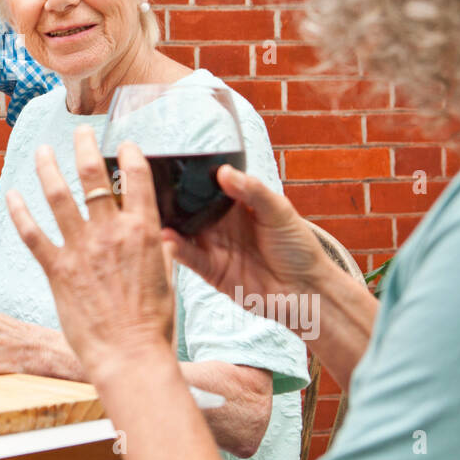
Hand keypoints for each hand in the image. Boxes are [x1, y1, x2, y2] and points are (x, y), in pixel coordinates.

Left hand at [5, 126, 175, 379]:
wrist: (130, 357)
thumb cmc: (154, 325)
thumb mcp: (168, 282)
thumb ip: (162, 254)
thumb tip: (163, 239)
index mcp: (144, 232)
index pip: (137, 178)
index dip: (129, 154)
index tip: (124, 145)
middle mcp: (110, 232)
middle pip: (93, 175)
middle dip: (84, 146)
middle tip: (80, 132)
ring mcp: (81, 249)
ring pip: (58, 195)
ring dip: (47, 167)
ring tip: (41, 152)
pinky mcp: (57, 270)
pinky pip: (32, 233)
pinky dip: (19, 212)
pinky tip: (12, 196)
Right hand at [162, 165, 325, 331]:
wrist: (307, 291)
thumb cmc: (299, 248)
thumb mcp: (279, 211)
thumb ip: (252, 190)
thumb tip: (224, 172)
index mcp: (236, 205)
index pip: (208, 188)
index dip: (191, 180)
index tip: (173, 169)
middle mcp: (221, 224)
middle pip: (190, 209)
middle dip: (172, 201)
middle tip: (152, 190)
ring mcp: (214, 247)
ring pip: (184, 232)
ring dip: (170, 224)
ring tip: (155, 214)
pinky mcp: (211, 270)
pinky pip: (189, 257)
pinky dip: (176, 248)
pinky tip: (168, 238)